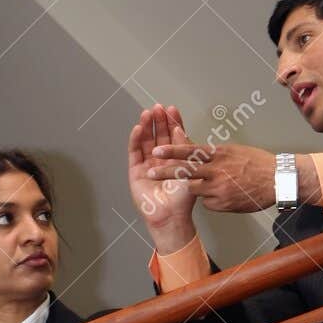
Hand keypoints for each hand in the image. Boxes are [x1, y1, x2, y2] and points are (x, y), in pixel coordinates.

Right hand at [129, 103, 198, 250]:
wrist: (171, 215)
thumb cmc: (183, 198)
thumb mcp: (188, 168)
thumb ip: (184, 149)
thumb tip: (180, 129)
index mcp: (175, 159)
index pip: (173, 136)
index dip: (172, 122)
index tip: (173, 109)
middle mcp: (161, 160)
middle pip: (158, 135)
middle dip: (159, 121)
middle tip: (159, 107)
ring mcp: (148, 165)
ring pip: (146, 141)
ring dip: (147, 126)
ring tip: (148, 113)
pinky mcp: (135, 171)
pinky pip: (134, 152)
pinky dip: (135, 139)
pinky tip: (138, 128)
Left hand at [147, 142, 278, 213]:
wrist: (277, 180)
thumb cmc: (257, 164)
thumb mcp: (234, 151)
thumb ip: (214, 155)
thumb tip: (197, 155)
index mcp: (219, 153)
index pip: (190, 151)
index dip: (172, 151)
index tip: (157, 150)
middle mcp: (216, 169)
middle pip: (185, 170)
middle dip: (165, 172)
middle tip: (150, 172)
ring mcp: (218, 188)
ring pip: (193, 188)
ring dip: (189, 188)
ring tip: (181, 190)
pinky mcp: (222, 203)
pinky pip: (207, 203)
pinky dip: (210, 200)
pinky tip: (223, 197)